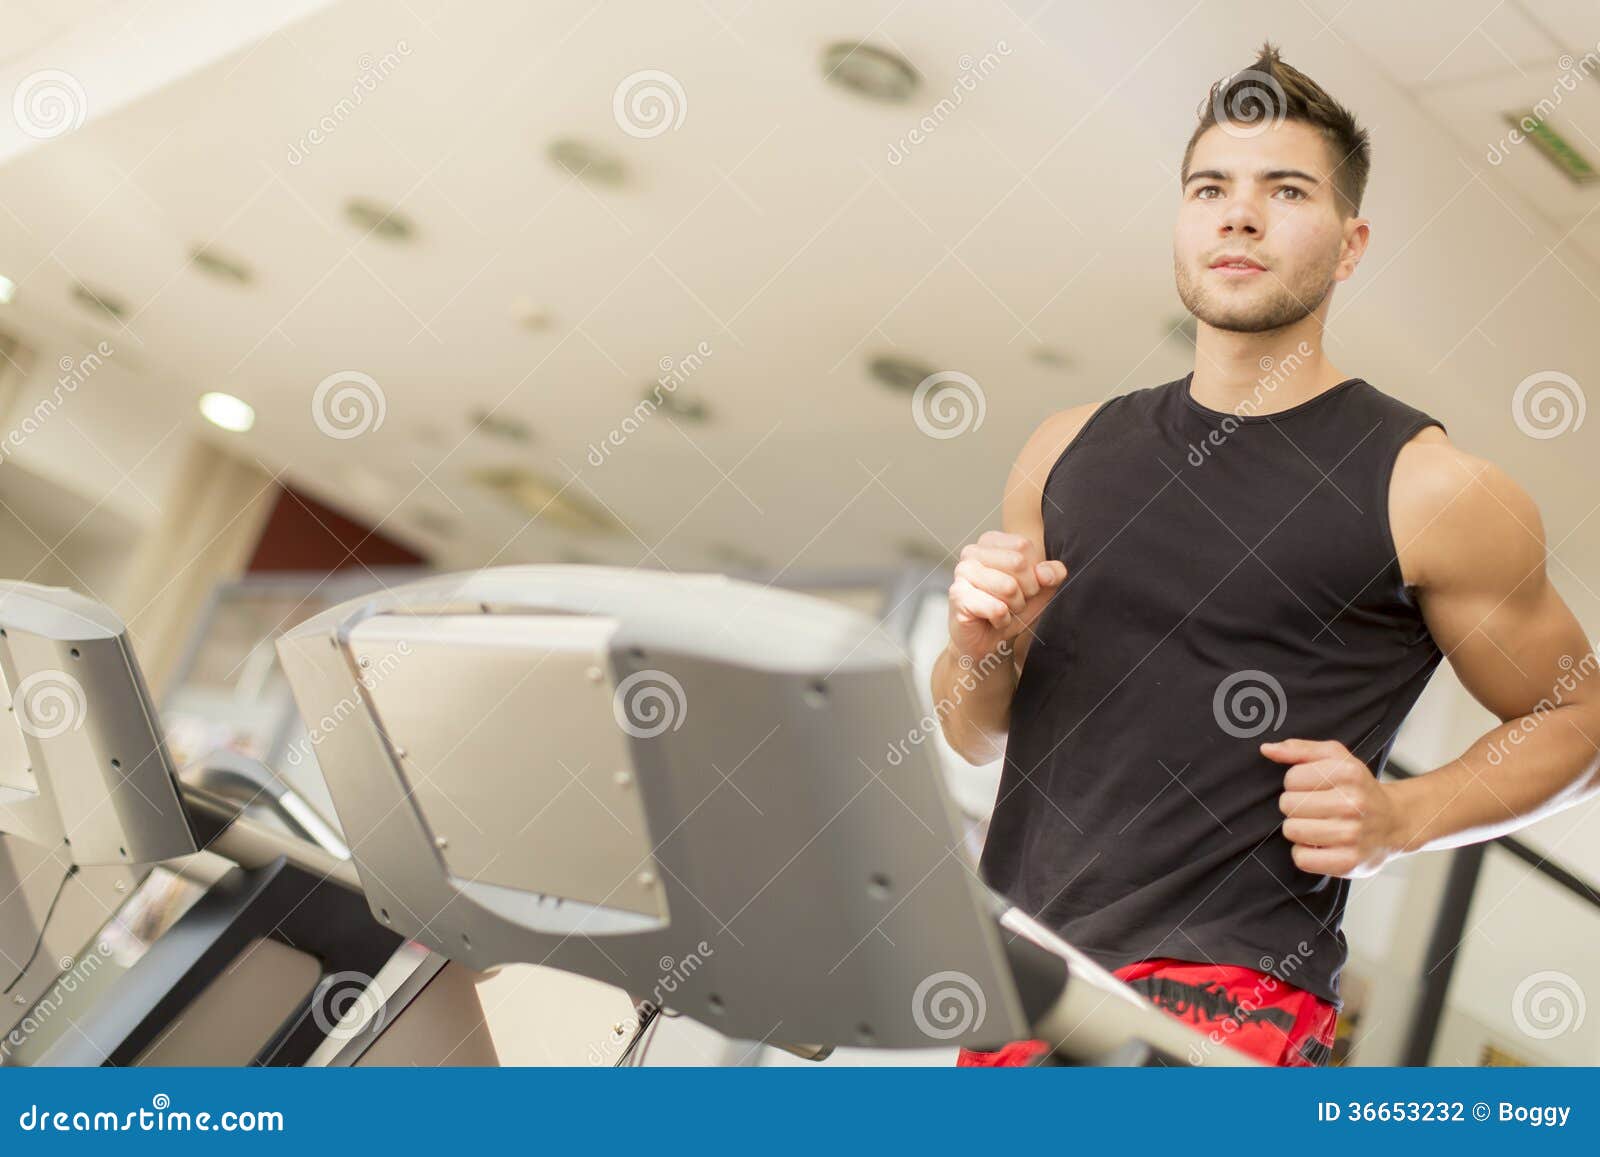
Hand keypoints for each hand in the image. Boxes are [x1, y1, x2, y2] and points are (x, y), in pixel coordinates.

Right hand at [947, 531, 1067, 663]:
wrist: (987, 641)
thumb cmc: (1011, 609)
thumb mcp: (1040, 588)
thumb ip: (1052, 573)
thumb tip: (1046, 573)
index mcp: (990, 541)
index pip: (1024, 546)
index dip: (1033, 572)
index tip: (1023, 586)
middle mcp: (972, 552)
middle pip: (1018, 562)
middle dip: (1025, 590)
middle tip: (1013, 601)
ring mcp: (962, 573)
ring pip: (1008, 586)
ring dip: (1014, 607)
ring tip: (1003, 610)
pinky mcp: (958, 596)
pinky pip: (996, 608)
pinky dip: (1002, 620)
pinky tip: (993, 620)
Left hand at [1262, 738, 1408, 878]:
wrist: (1395, 822)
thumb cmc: (1359, 788)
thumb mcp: (1336, 758)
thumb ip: (1300, 750)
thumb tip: (1267, 749)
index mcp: (1348, 773)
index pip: (1291, 779)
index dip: (1297, 784)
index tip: (1315, 788)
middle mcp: (1352, 803)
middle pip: (1287, 805)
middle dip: (1297, 807)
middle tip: (1318, 809)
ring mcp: (1351, 834)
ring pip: (1291, 830)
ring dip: (1300, 829)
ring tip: (1320, 826)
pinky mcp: (1348, 862)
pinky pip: (1301, 858)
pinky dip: (1305, 853)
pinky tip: (1321, 845)